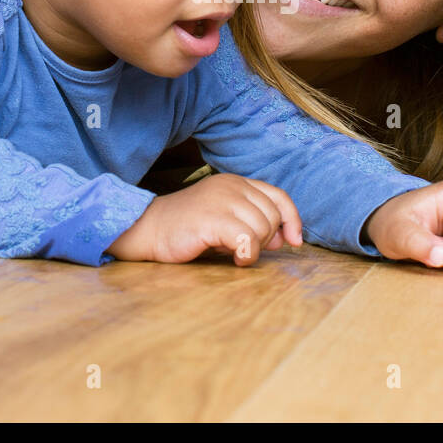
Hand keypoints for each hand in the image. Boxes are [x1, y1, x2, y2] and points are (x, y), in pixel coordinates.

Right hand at [106, 173, 302, 264]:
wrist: (148, 230)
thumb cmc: (187, 229)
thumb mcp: (225, 219)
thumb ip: (252, 223)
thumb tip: (285, 239)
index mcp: (236, 182)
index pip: (278, 196)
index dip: (292, 219)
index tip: (294, 241)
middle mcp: (231, 186)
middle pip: (272, 215)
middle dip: (266, 238)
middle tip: (245, 248)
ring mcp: (221, 200)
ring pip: (262, 228)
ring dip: (254, 248)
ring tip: (233, 252)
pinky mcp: (212, 219)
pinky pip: (247, 240)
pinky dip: (247, 254)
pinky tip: (235, 259)